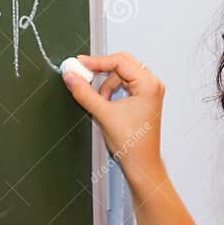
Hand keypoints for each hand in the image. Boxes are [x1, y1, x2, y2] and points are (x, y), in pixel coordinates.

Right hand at [61, 52, 164, 184]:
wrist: (141, 163)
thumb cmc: (133, 144)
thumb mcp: (103, 114)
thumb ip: (84, 93)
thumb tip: (71, 77)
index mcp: (148, 85)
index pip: (119, 61)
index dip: (96, 61)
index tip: (79, 64)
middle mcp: (152, 85)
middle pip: (122, 64)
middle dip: (100, 70)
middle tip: (82, 74)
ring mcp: (149, 92)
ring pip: (121, 75)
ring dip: (105, 84)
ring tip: (98, 101)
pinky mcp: (144, 99)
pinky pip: (125, 85)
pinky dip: (111, 90)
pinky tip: (105, 102)